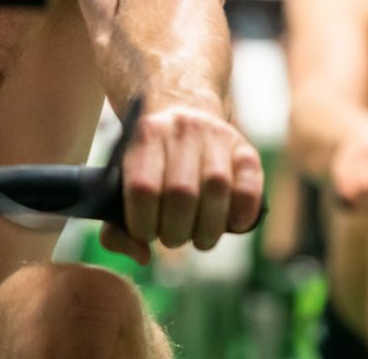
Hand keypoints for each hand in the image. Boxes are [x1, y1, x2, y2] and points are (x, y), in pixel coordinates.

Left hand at [104, 102, 264, 264]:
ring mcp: (216, 135)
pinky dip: (243, 212)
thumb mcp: (125, 179)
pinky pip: (249, 184)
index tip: (145, 234)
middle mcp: (182, 128)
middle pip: (182, 191)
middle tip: (173, 239)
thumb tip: (143, 256)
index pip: (143, 188)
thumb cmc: (150, 161)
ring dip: (207, 228)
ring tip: (199, 239)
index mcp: (146, 134)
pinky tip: (232, 226)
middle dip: (176, 231)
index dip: (143, 223)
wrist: (184, 111)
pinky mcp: (245, 149)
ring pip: (217, 187)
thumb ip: (119, 225)